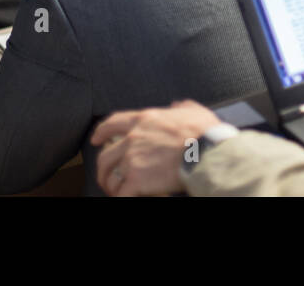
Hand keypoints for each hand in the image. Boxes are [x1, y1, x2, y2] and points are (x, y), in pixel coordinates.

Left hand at [91, 100, 221, 195]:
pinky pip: (120, 193)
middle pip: (105, 155)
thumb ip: (180, 107)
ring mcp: (132, 160)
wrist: (206, 152)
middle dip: (102, 168)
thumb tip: (176, 106)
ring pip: (109, 177)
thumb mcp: (192, 110)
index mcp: (143, 119)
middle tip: (105, 175)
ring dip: (110, 186)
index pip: (111, 123)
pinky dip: (120, 197)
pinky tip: (125, 198)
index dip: (101, 132)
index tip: (96, 139)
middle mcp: (132, 138)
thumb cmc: (203, 131)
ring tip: (115, 191)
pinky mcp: (136, 180)